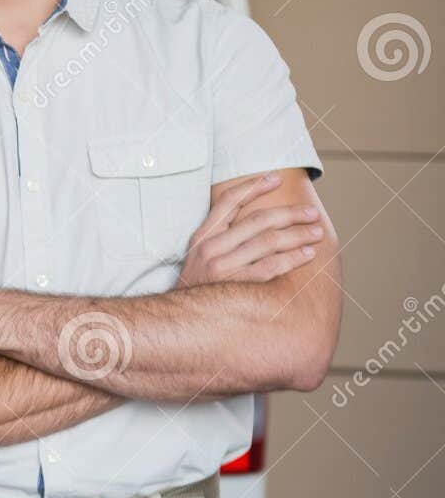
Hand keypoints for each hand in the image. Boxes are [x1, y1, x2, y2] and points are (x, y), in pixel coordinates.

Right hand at [178, 173, 323, 286]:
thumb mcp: (198, 255)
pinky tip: (307, 254)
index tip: (276, 178)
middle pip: (257, 221)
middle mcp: (211, 248)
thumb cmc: (196, 285)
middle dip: (289, 214)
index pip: (228, 202)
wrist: (180, 319)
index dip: (254, 186)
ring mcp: (222, 267)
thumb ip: (219, 236)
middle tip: (311, 213)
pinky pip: (271, 267)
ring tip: (316, 233)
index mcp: (201, 236)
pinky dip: (292, 259)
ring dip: (297, 235)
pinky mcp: (235, 286)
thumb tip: (254, 218)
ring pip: (268, 242)